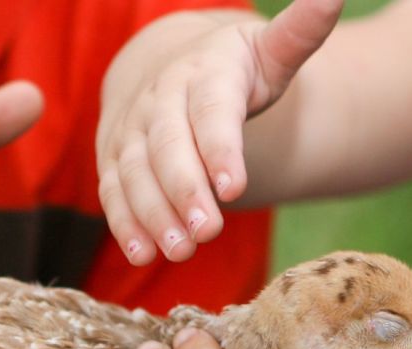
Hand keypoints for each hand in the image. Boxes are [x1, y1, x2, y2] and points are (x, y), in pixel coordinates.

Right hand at [96, 0, 340, 262]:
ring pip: (134, 173)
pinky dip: (125, 224)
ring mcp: (130, 131)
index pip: (209, 109)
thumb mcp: (266, 52)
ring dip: (153, 214)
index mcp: (203, 71)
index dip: (219, 148)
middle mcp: (159, 99)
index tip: (234, 186)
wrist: (164, 68)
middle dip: (184, 191)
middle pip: (167, 147)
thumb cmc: (229, 71)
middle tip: (207, 232)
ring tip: (179, 250)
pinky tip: (143, 252)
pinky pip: (112, 192)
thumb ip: (298, 34)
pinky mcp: (112, 160)